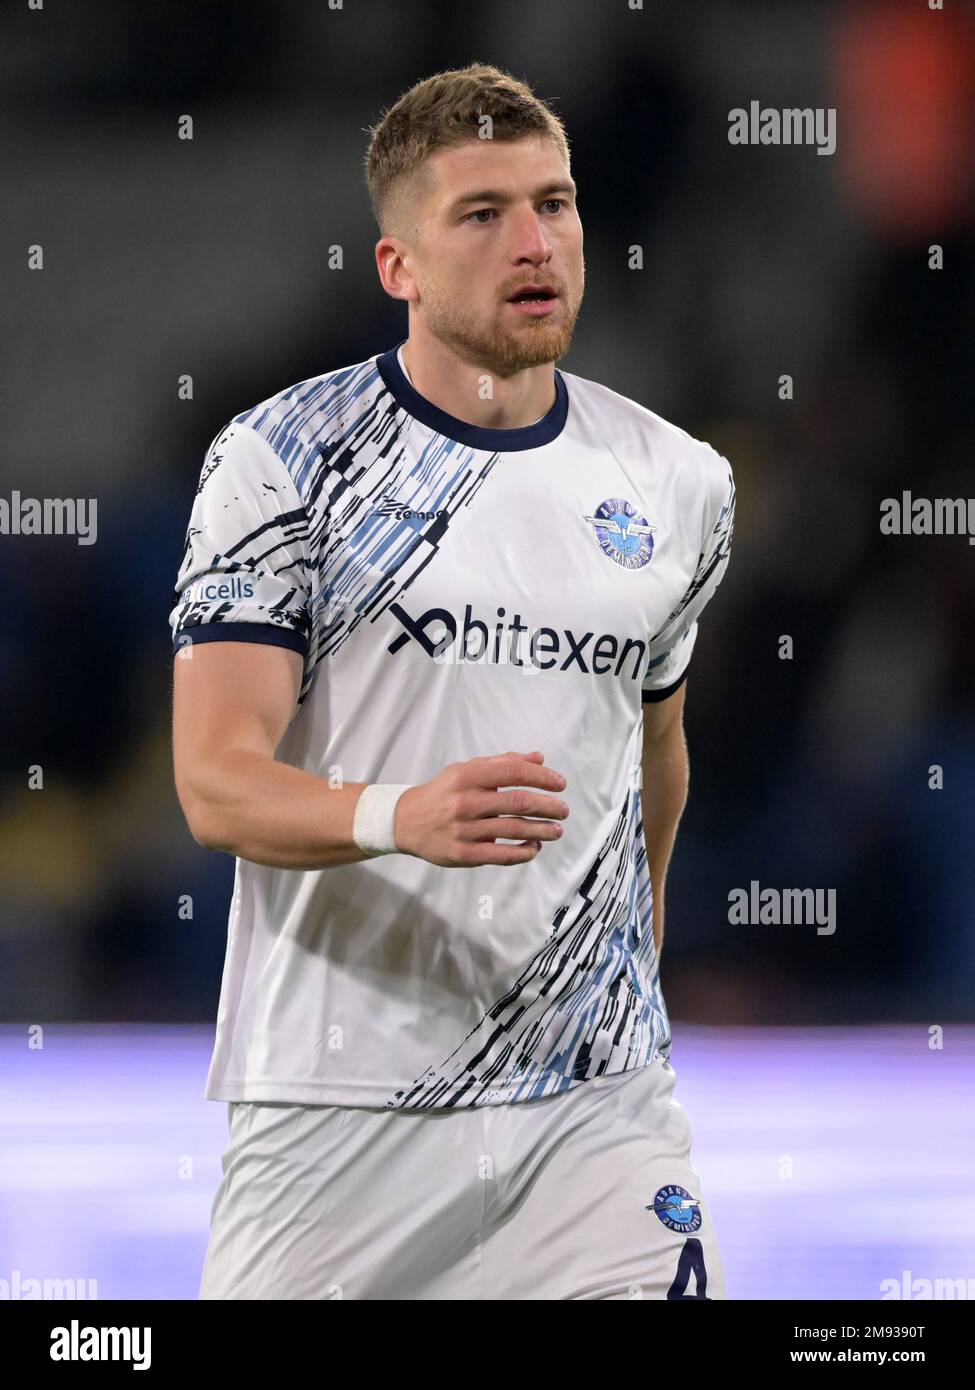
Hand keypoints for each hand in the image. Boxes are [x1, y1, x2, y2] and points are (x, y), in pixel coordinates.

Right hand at [394, 751, 568, 867]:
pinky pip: (503, 855)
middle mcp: (466, 801)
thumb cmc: (444, 793)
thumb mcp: (467, 770)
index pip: (514, 772)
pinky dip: (524, 852)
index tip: (560, 784)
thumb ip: (503, 763)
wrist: (407, 822)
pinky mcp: (464, 854)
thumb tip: (540, 757)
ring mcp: (465, 829)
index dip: (543, 776)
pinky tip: (535, 847)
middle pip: (519, 802)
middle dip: (549, 806)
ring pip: (515, 829)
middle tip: (564, 810)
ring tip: (557, 830)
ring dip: (543, 830)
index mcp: (468, 776)